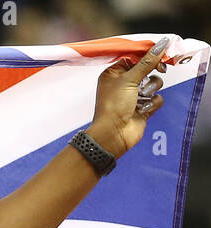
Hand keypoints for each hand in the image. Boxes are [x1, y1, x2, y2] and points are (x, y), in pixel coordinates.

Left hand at [87, 37, 169, 157]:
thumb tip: (161, 45)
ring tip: (143, 96)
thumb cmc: (113, 107)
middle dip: (152, 71)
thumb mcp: (129, 79)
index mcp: (114, 74)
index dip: (148, 54)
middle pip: (147, 69)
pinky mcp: (143, 106)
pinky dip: (152, 102)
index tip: (161, 51)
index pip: (134, 57)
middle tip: (160, 69)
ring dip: (152, 88)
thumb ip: (146, 62)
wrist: (113, 134)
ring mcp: (134, 95)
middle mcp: (123, 83)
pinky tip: (143, 108)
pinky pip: (157, 97)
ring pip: (155, 82)